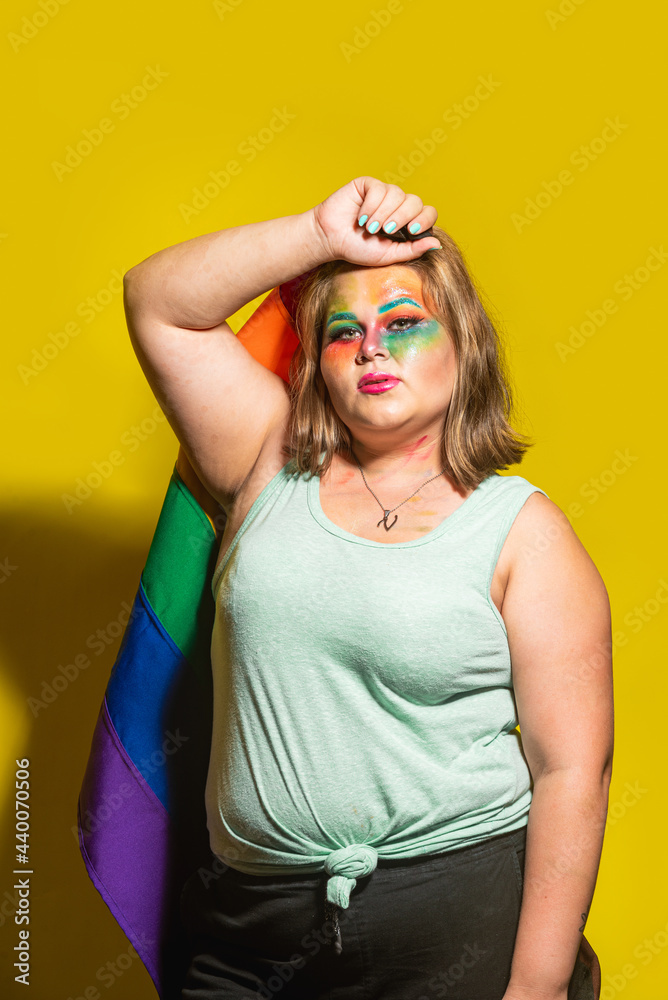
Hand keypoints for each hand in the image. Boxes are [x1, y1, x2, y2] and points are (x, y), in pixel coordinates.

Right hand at [310, 175, 439, 266]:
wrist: (331, 239)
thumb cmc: (358, 249)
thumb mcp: (389, 255)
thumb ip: (412, 250)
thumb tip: (437, 243)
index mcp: (407, 222)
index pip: (428, 213)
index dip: (424, 219)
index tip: (411, 231)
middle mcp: (399, 206)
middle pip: (415, 202)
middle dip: (400, 218)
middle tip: (384, 231)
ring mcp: (385, 193)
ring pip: (397, 194)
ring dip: (382, 214)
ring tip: (369, 227)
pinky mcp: (370, 185)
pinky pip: (379, 189)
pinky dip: (371, 205)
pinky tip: (361, 216)